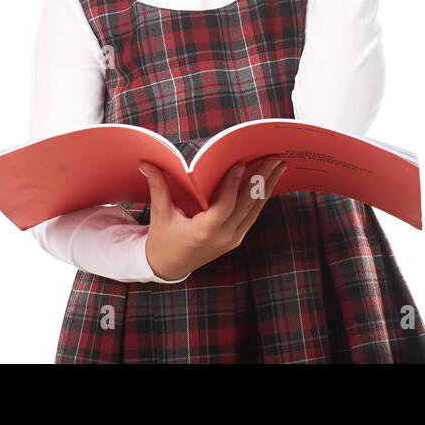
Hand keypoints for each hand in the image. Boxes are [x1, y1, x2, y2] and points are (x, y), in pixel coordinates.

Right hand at [139, 155, 286, 280]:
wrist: (169, 267)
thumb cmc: (163, 239)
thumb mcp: (160, 214)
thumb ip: (158, 187)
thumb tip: (146, 163)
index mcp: (203, 232)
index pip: (224, 205)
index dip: (233, 184)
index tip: (241, 163)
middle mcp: (222, 237)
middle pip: (246, 204)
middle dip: (261, 179)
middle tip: (274, 157)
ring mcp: (231, 240)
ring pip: (254, 209)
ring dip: (267, 186)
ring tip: (279, 166)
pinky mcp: (235, 239)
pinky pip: (252, 215)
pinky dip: (260, 198)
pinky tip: (269, 182)